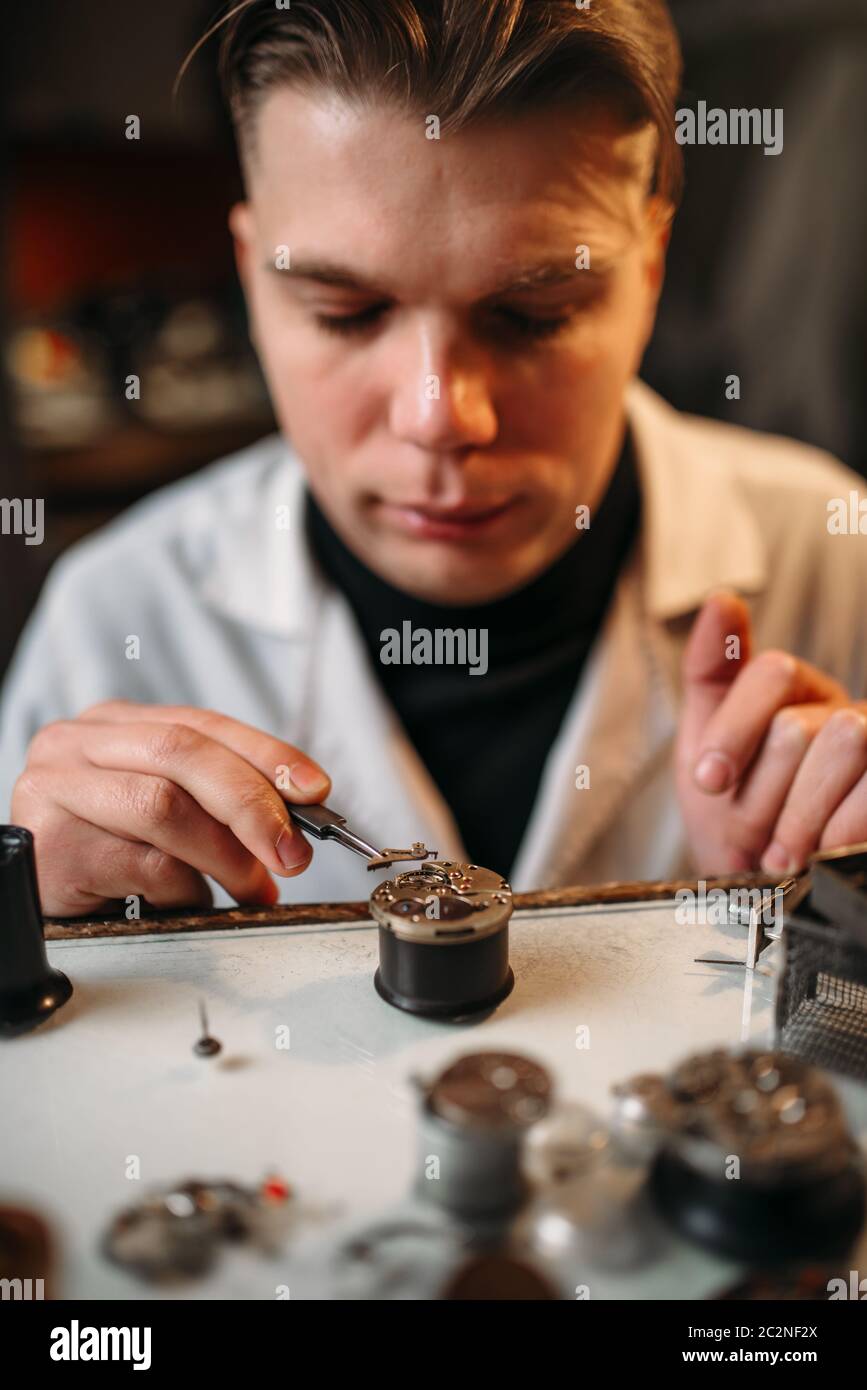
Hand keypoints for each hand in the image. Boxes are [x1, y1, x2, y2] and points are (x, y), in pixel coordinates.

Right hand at [11, 701, 330, 915]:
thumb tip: (295, 822)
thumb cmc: (106, 849)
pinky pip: (143, 864)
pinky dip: (183, 888)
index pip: (203, 724)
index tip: (314, 789)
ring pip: (164, 806)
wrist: (31, 888)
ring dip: (226, 855)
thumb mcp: (164, 810)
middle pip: (182, 753)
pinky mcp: (53, 843)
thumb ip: (217, 800)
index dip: (266, 754)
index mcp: (115, 724)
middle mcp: (79, 743)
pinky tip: (189, 900)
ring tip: (251, 886)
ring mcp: (57, 788)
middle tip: (292, 851)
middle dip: (251, 803)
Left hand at [675, 593, 866, 874]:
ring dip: (800, 815)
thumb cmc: (737, 816)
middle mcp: (844, 711)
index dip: (733, 731)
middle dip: (765, 791)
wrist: (764, 894)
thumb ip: (710, 672)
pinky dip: (839, 829)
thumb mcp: (704, 745)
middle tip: (753, 832)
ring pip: (847, 744)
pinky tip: (819, 853)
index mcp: (795, 691)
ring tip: (781, 853)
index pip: (771, 674)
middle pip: (800, 723)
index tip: (710, 781)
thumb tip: (723, 599)